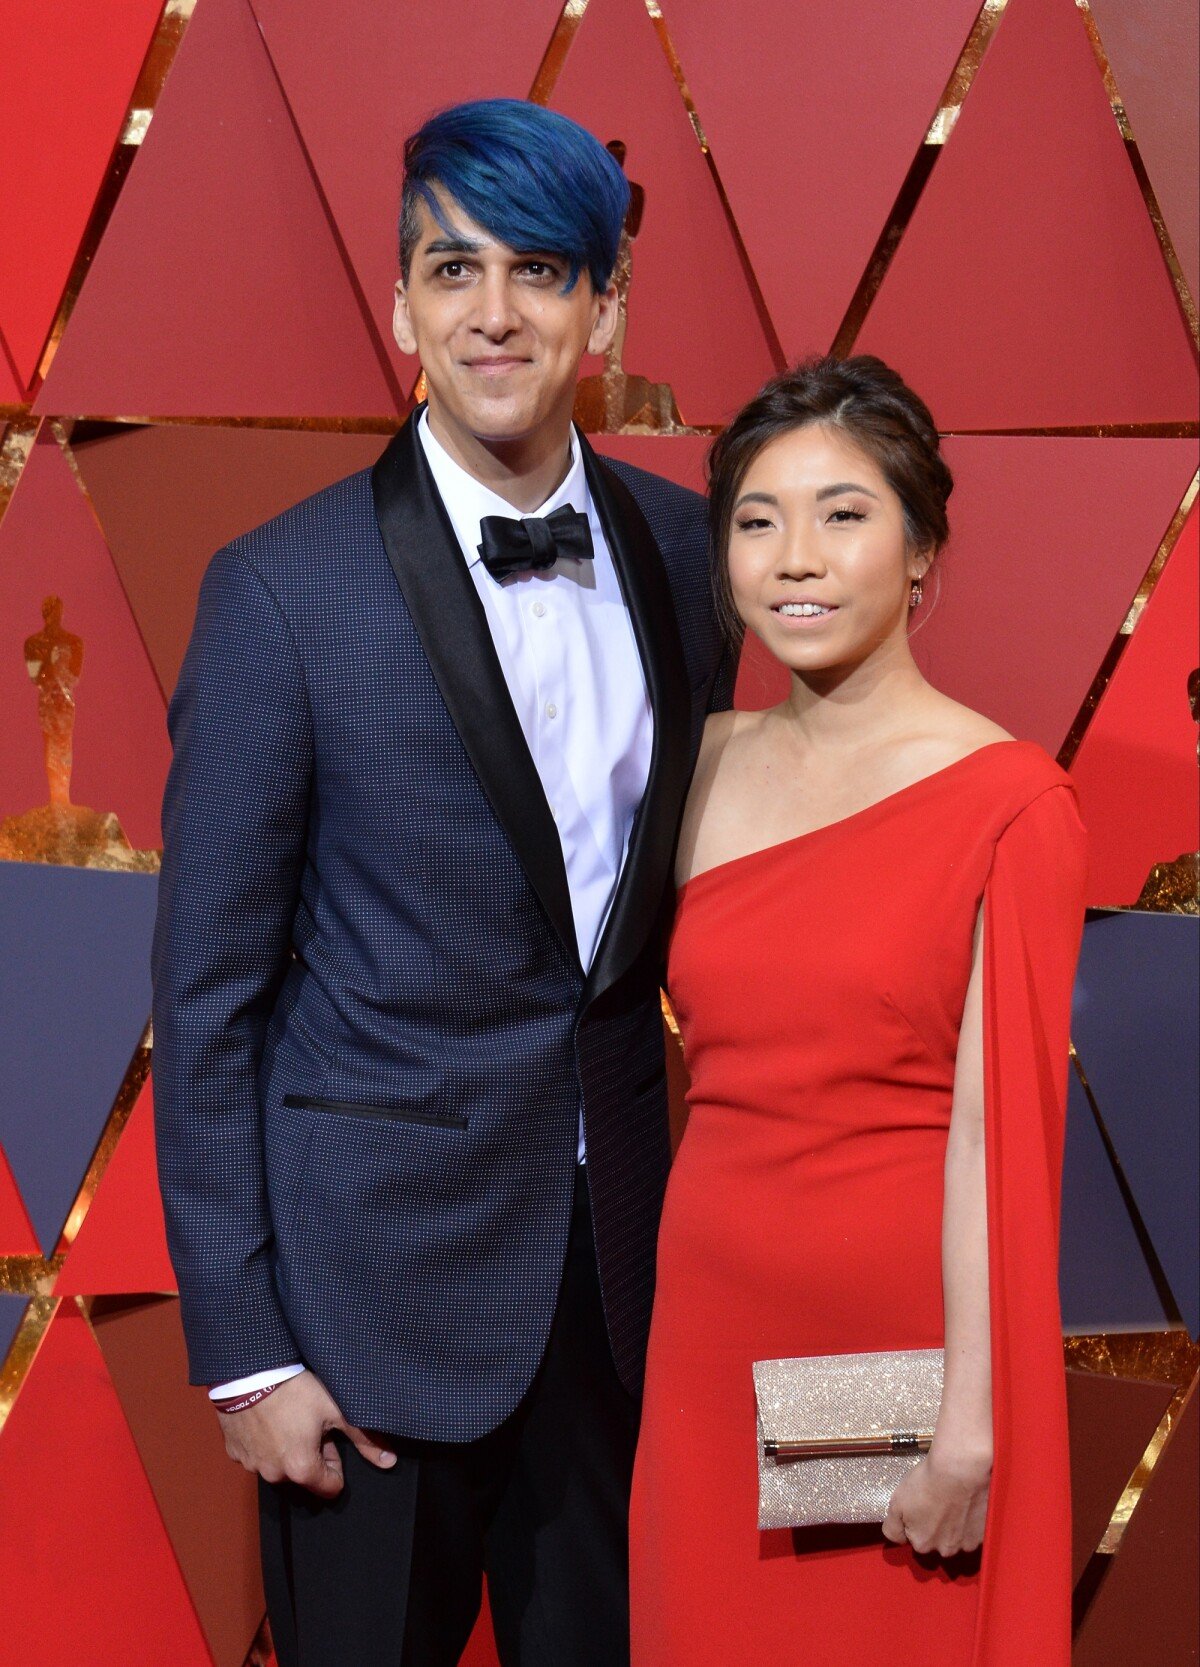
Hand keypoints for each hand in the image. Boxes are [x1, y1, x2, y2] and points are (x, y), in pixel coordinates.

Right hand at [216, 1369, 396, 1497]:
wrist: (250, 1371)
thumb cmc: (296, 1390)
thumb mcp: (336, 1410)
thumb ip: (364, 1439)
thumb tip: (389, 1461)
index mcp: (301, 1469)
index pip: (330, 1488)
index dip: (336, 1464)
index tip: (330, 1440)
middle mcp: (274, 1475)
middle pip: (303, 1476)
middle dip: (310, 1455)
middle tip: (309, 1423)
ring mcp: (252, 1465)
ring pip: (278, 1466)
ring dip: (286, 1450)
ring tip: (288, 1418)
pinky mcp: (235, 1453)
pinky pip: (256, 1456)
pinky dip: (264, 1443)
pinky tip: (268, 1419)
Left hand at [881, 1441, 990, 1557]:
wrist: (961, 1469)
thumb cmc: (927, 1483)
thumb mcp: (896, 1503)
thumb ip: (892, 1528)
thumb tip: (897, 1538)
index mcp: (923, 1544)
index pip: (915, 1538)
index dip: (916, 1520)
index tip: (920, 1504)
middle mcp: (946, 1550)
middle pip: (938, 1540)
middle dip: (937, 1526)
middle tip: (937, 1501)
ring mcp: (967, 1543)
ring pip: (957, 1536)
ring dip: (956, 1524)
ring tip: (954, 1500)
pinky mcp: (984, 1533)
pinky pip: (975, 1530)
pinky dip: (972, 1520)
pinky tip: (968, 1503)